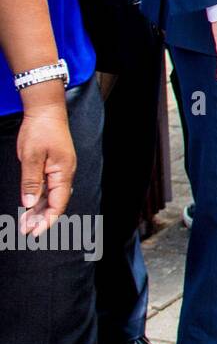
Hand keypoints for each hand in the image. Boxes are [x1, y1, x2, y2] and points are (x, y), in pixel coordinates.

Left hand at [15, 96, 75, 236]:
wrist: (46, 111)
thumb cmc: (40, 131)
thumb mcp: (31, 157)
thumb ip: (31, 182)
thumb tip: (28, 204)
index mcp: (63, 172)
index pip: (58, 203)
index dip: (47, 220)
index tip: (35, 232)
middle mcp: (64, 174)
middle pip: (55, 203)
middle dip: (41, 219)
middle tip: (25, 231)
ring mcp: (60, 170)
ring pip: (50, 197)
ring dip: (38, 211)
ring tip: (24, 223)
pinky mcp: (53, 167)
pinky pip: (47, 187)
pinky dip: (38, 199)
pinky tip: (29, 207)